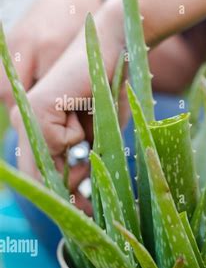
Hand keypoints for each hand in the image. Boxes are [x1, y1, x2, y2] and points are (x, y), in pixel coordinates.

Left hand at [0, 0, 101, 212]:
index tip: (85, 216)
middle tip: (93, 204)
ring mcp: (29, 118)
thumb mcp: (100, 138)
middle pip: (42, 177)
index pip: (42, 178)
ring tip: (91, 135)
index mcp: (41, 134)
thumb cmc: (111, 93)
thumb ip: (85, 164)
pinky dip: (79, 139)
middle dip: (70, 192)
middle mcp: (28, 127)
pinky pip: (59, 143)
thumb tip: (80, 193)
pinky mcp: (39, 108)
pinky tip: (84, 116)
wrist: (115, 52)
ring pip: (52, 164)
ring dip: (79, 161)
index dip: (62, 200)